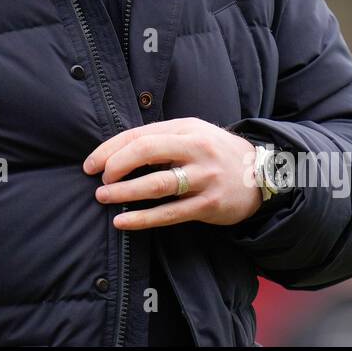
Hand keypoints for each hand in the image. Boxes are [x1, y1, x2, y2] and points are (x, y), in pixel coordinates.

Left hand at [82, 118, 263, 228]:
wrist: (261, 174)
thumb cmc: (215, 153)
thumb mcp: (192, 134)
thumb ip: (160, 139)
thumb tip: (114, 153)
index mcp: (185, 128)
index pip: (139, 135)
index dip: (110, 149)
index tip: (90, 164)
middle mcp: (195, 148)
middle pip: (145, 151)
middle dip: (115, 166)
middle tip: (99, 181)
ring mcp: (204, 177)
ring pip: (156, 184)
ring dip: (124, 192)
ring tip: (103, 197)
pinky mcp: (208, 204)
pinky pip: (169, 213)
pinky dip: (142, 218)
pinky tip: (122, 221)